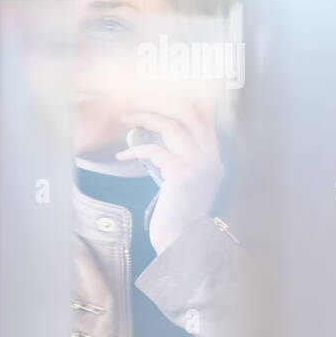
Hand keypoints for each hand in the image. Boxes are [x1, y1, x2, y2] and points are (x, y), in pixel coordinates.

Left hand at [114, 97, 224, 255]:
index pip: (205, 118)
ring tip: (127, 120)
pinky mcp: (182, 175)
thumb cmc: (175, 213)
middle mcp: (211, 159)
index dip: (183, 101)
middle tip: (138, 101)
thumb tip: (155, 140)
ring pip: (173, 126)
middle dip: (162, 102)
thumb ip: (177, 159)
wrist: (180, 240)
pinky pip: (154, 151)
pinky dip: (135, 150)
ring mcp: (199, 166)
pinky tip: (122, 155)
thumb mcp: (181, 181)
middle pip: (190, 114)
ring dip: (146, 118)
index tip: (158, 95)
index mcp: (213, 158)